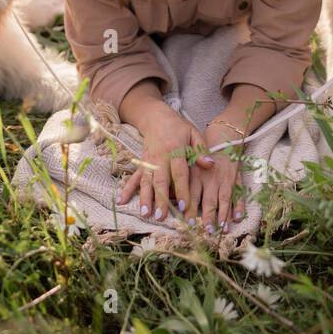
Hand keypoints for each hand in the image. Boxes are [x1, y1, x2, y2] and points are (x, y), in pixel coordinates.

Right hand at [118, 104, 212, 220]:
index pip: (179, 173)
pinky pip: (134, 177)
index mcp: (176, 150)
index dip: (181, 190)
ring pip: (146, 181)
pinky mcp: (141, 163)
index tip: (183, 206)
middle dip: (160, 199)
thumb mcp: (193, 134)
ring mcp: (148, 161)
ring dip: (145, 197)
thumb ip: (201, 150)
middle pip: (161, 180)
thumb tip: (211, 165)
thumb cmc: (179, 128)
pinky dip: (127, 189)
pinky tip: (121, 201)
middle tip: (162, 216)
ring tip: (145, 213)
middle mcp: (160, 157)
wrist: (156, 117)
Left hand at [191, 117, 247, 231]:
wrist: (222, 138)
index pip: (193, 195)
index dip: (191, 210)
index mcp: (197, 175)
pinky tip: (238, 217)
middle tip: (208, 231)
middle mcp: (211, 178)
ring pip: (225, 199)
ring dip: (224, 215)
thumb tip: (170, 200)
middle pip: (210, 200)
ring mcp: (225, 179)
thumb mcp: (187, 163)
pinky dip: (240, 205)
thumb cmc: (199, 155)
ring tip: (223, 230)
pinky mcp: (236, 179)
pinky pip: (239, 193)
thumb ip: (180, 179)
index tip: (189, 224)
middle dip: (209, 217)